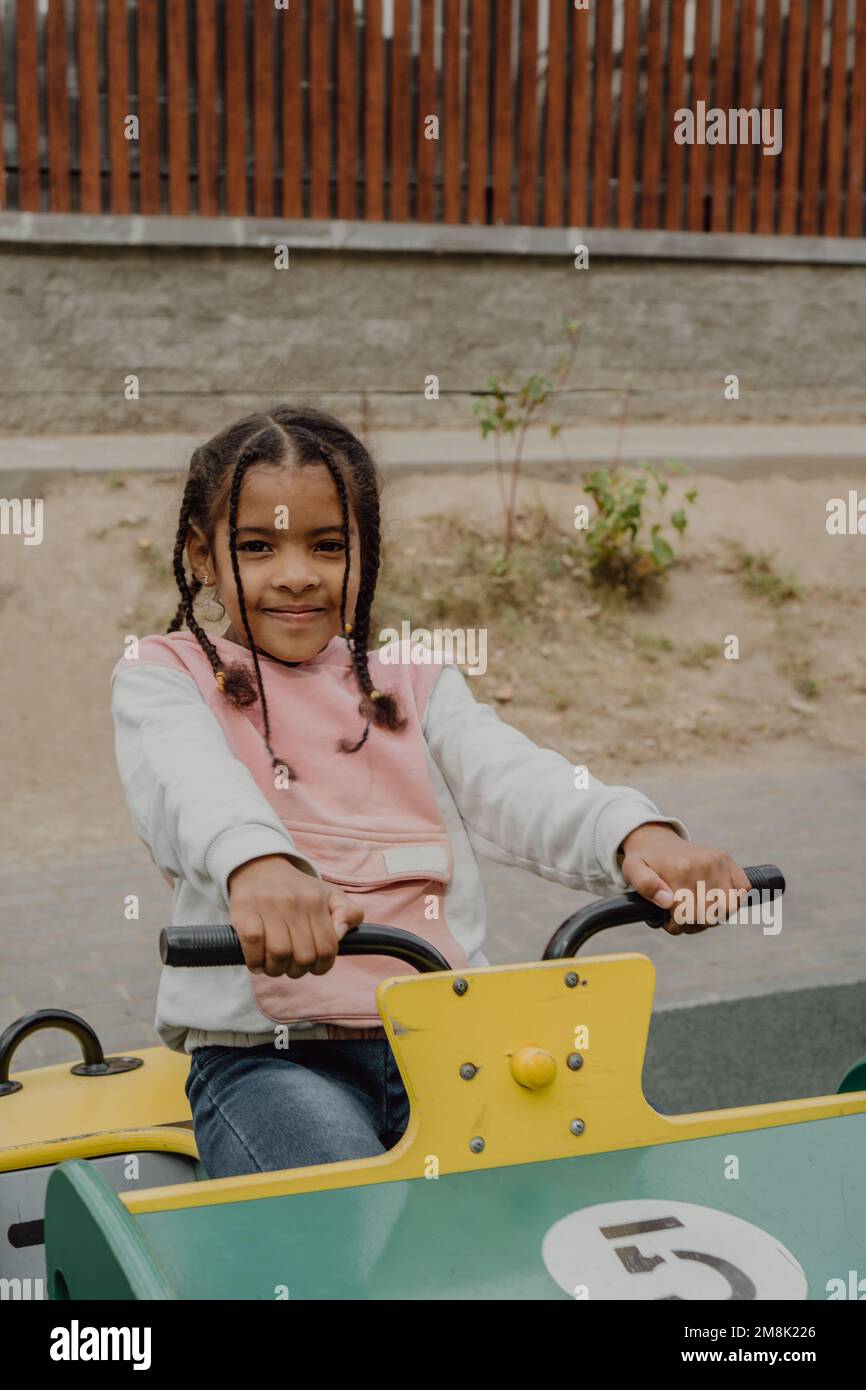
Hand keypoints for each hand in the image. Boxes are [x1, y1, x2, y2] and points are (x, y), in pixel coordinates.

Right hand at [227, 854, 363, 977]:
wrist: (258, 865)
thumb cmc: (295, 888)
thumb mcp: (330, 893)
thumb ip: (349, 912)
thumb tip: (341, 933)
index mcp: (316, 901)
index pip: (327, 948)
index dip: (322, 966)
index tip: (312, 967)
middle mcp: (294, 903)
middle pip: (303, 956)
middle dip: (297, 970)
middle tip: (290, 966)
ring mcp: (268, 907)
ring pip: (279, 954)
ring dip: (275, 969)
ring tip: (273, 965)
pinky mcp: (244, 911)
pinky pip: (253, 943)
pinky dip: (255, 960)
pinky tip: (256, 961)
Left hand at [618, 822, 750, 935]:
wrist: (657, 841)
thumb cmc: (646, 862)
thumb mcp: (632, 870)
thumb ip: (645, 885)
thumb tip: (668, 901)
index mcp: (680, 870)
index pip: (688, 916)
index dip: (677, 925)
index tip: (668, 919)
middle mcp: (703, 864)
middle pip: (708, 917)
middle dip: (692, 923)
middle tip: (680, 915)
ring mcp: (718, 861)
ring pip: (727, 909)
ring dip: (712, 916)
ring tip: (696, 908)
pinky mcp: (728, 860)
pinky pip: (742, 891)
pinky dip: (731, 901)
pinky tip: (713, 899)